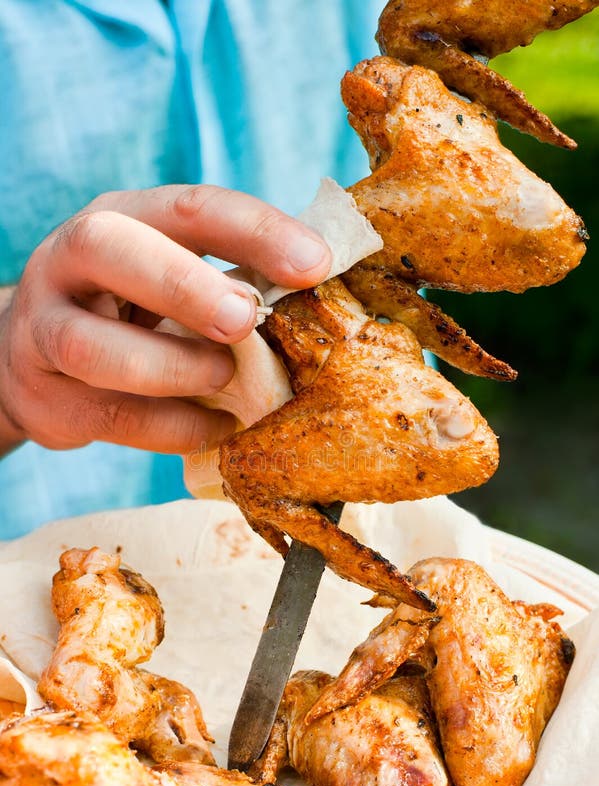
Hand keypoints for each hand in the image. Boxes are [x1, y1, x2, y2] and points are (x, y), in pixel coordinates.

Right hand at [0, 185, 330, 455]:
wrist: (34, 358)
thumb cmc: (131, 310)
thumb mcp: (172, 276)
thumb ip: (230, 278)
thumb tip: (321, 292)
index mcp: (122, 218)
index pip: (189, 208)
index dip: (255, 231)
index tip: (316, 264)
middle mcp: (69, 261)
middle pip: (111, 250)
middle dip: (185, 286)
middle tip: (245, 320)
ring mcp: (42, 329)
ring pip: (91, 345)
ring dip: (170, 366)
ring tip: (221, 377)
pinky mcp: (42, 396)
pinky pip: (107, 417)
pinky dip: (169, 428)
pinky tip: (212, 428)